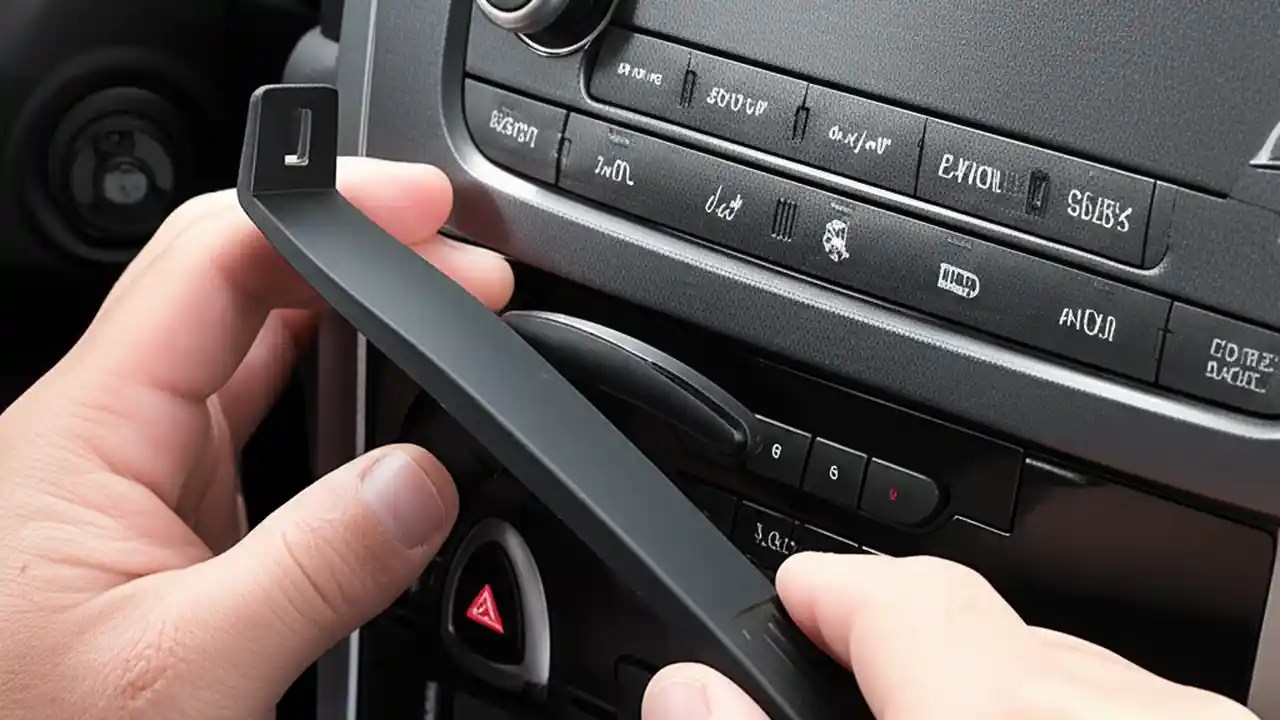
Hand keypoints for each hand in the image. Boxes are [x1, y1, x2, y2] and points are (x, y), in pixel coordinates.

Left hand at [0, 159, 511, 717]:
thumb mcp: (182, 676)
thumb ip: (314, 573)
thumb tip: (421, 483)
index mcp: (83, 435)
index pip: (211, 261)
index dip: (325, 211)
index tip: (425, 210)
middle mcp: (105, 435)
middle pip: (239, 282)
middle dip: (356, 253)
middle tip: (462, 268)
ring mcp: (140, 474)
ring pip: (256, 350)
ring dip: (352, 324)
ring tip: (444, 317)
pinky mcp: (174, 518)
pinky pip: (264, 423)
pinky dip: (337, 403)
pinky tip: (388, 411)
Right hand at [643, 554, 1258, 719]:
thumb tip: (687, 693)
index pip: (900, 595)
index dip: (822, 589)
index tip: (788, 603)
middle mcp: (1136, 713)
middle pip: (988, 628)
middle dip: (904, 650)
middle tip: (837, 688)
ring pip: (1077, 680)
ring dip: (998, 698)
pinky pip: (1149, 713)